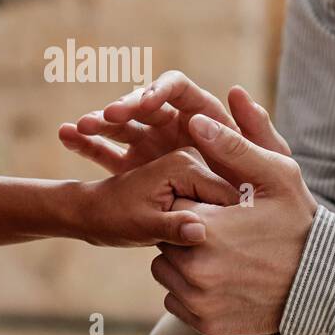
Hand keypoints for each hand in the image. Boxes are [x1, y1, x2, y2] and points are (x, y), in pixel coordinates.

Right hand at [58, 70, 291, 184]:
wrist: (240, 246)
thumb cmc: (263, 203)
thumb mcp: (269, 171)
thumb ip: (256, 137)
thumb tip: (232, 92)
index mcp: (202, 117)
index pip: (177, 88)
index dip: (160, 89)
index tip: (147, 102)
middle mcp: (173, 126)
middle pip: (142, 103)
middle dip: (125, 105)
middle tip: (109, 116)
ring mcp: (150, 146)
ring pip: (119, 125)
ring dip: (98, 121)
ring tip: (80, 126)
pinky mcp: (132, 168)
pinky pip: (105, 152)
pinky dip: (86, 143)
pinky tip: (65, 134)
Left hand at [76, 148, 240, 247]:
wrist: (93, 211)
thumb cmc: (112, 217)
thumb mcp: (141, 226)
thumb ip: (172, 228)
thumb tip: (200, 233)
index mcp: (185, 164)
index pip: (229, 197)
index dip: (232, 227)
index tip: (228, 254)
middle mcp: (195, 161)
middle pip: (229, 202)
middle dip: (225, 228)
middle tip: (213, 257)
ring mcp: (194, 172)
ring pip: (222, 208)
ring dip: (217, 230)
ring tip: (203, 251)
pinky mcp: (191, 185)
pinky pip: (212, 209)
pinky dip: (209, 227)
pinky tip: (200, 247)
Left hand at [151, 115, 316, 334]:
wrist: (324, 287)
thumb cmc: (300, 224)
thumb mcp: (277, 176)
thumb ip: (234, 147)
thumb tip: (195, 119)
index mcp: (208, 230)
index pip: (173, 205)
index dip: (193, 201)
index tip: (219, 205)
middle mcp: (196, 270)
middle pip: (165, 238)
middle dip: (186, 229)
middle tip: (222, 229)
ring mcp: (199, 301)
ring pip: (165, 269)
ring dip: (183, 259)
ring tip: (221, 253)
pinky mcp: (204, 325)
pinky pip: (175, 299)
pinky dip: (190, 289)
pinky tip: (222, 278)